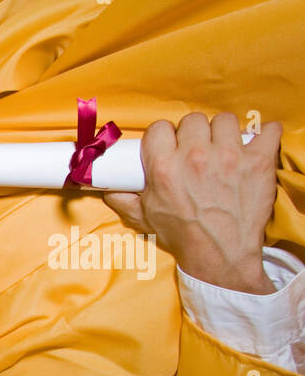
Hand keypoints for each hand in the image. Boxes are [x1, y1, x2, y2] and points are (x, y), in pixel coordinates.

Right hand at [104, 112, 281, 293]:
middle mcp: (195, 157)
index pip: (159, 128)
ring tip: (224, 148)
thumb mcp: (145, 219)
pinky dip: (264, 134)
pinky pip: (267, 130)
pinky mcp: (258, 162)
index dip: (163, 136)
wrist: (219, 255)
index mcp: (164, 168)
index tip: (169, 146)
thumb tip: (108, 187)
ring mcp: (229, 157)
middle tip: (197, 150)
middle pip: (192, 121)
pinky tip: (256, 145)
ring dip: (223, 132)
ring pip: (225, 121)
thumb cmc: (183, 236)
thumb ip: (124, 200)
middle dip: (193, 133)